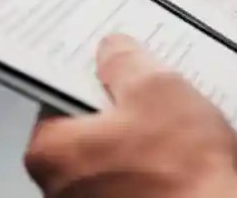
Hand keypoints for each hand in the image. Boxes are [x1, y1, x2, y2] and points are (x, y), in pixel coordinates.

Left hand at [24, 34, 236, 197]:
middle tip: (158, 100)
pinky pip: (136, 182)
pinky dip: (155, 171)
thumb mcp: (155, 90)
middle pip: (88, 128)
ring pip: (115, 156)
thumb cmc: (182, 174)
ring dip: (143, 142)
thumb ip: (124, 62)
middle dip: (122, 110)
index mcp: (51, 151)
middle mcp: (60, 188)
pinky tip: (185, 164)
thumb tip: (113, 51)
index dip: (94, 76)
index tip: (117, 67)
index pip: (60, 94)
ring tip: (180, 135)